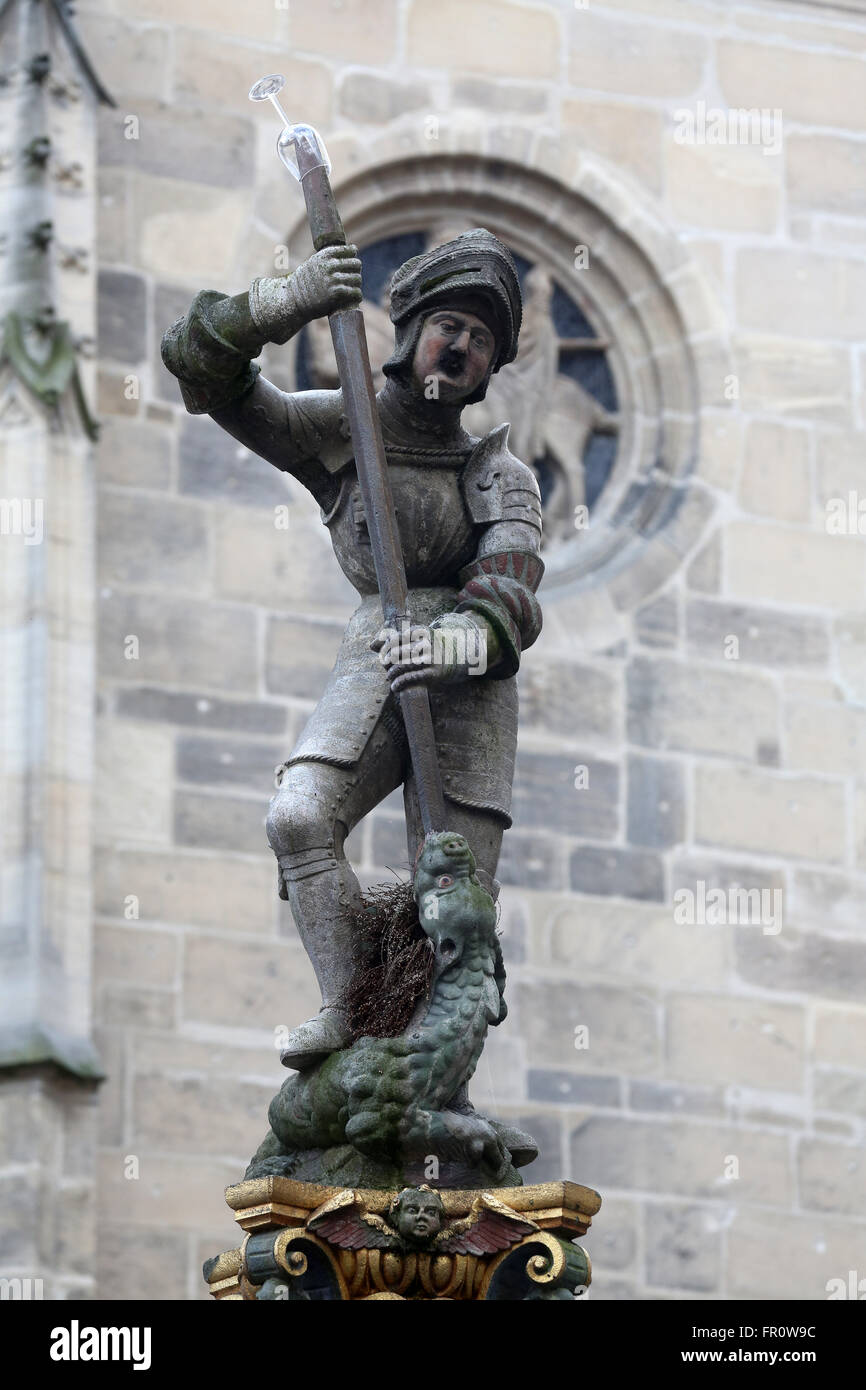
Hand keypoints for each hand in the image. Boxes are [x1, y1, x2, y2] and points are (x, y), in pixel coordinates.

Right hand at [290, 244, 361, 321]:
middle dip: (355, 271)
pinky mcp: (336, 293)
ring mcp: (333, 279)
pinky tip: (356, 297)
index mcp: (324, 255)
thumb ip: (325, 260)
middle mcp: (329, 265)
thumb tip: (341, 255)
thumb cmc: (303, 284)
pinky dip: (357, 295)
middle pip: (356, 264)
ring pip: (357, 278)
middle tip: (352, 278)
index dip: (353, 256)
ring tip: (353, 289)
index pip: (349, 250)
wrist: (294, 300)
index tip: (352, 262)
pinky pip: (355, 292)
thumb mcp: (311, 264)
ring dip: (357, 284)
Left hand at [371, 613, 491, 693]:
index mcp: (422, 631)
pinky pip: (412, 677)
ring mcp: (430, 659)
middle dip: (388, 659)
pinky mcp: (433, 674)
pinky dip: (400, 682)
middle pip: (398, 651)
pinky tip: (394, 687)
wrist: (453, 659)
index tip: (383, 652)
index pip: (398, 636)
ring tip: (389, 676)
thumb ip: (390, 640)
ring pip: (403, 664)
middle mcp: (427, 644)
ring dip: (392, 673)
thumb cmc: (426, 649)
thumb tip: (371, 645)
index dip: (387, 644)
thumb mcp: (413, 640)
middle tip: (385, 665)